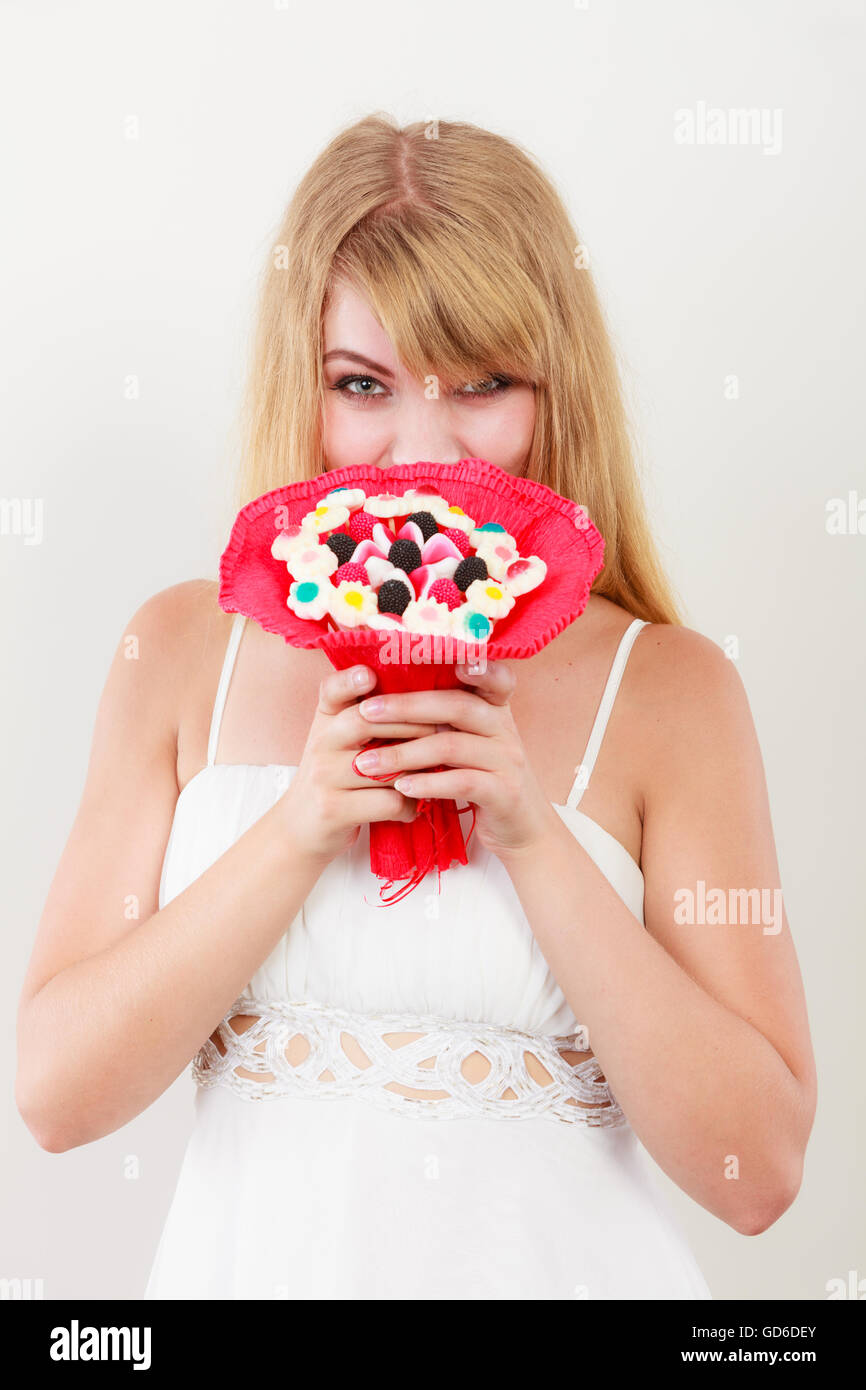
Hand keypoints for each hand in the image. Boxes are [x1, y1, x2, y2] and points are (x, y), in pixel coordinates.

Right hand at [278, 665, 431, 864]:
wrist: (299, 830)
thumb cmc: (337, 779)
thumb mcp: (343, 743)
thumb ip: (371, 720)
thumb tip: (431, 698)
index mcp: (326, 720)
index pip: (332, 690)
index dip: (349, 680)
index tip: (369, 675)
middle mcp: (320, 742)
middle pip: (366, 722)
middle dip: (411, 724)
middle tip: (443, 730)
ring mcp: (324, 776)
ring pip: (385, 766)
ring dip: (419, 771)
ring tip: (437, 775)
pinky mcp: (333, 810)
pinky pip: (387, 802)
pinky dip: (409, 806)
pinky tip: (413, 808)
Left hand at [353, 660, 562, 858]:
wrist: (523, 829)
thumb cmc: (484, 780)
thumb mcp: (471, 743)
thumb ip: (446, 719)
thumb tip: (387, 697)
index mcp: (496, 710)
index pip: (493, 677)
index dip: (473, 664)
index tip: (434, 658)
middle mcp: (505, 728)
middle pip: (456, 706)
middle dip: (405, 707)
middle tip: (365, 712)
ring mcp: (508, 760)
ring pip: (451, 746)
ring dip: (404, 754)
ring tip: (367, 763)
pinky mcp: (504, 793)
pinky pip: (463, 782)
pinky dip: (429, 784)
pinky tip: (402, 788)